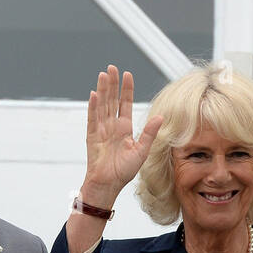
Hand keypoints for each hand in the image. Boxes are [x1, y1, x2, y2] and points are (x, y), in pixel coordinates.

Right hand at [80, 65, 162, 208]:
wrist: (108, 184)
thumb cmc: (124, 171)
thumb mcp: (142, 151)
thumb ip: (149, 133)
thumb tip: (161, 117)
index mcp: (125, 129)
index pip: (125, 104)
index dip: (126, 90)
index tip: (128, 75)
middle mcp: (112, 126)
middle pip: (112, 100)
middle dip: (112, 84)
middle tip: (113, 68)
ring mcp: (101, 130)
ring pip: (102, 105)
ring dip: (102, 90)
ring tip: (103, 75)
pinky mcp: (92, 136)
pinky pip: (92, 119)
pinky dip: (93, 107)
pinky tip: (94, 95)